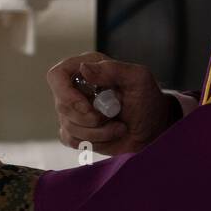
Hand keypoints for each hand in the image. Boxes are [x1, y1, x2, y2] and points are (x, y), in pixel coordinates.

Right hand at [46, 51, 173, 155]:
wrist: (153, 129)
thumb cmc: (147, 100)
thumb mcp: (138, 78)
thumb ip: (112, 69)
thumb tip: (84, 68)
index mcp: (87, 68)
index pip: (57, 75)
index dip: (65, 93)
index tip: (87, 107)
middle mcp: (76, 88)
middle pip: (61, 105)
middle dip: (90, 118)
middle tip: (113, 116)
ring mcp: (74, 111)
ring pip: (68, 126)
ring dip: (98, 132)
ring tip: (119, 126)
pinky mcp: (76, 132)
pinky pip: (71, 140)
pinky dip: (93, 141)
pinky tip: (110, 134)